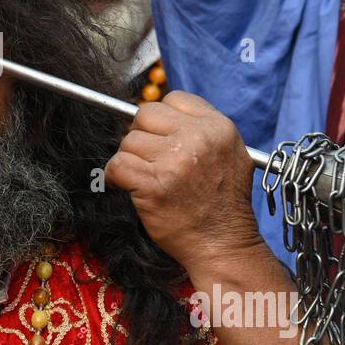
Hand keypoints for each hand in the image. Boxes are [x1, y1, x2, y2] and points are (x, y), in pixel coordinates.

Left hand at [105, 92, 264, 277]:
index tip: (160, 138)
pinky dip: (114, 177)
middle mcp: (198, 139)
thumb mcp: (231, 155)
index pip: (174, 98)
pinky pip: (116, 165)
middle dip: (141, 135)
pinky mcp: (153, 184)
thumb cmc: (222, 205)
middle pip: (146, 114)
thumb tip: (162, 115)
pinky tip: (126, 186)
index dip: (162, 119)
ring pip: (129, 141)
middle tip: (148, 158)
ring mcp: (175, 161)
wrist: (223, 246)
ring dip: (130, 159)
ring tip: (144, 178)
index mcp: (219, 127)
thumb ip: (202, 130)